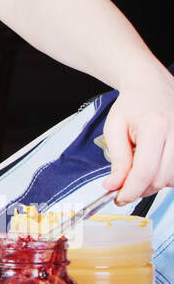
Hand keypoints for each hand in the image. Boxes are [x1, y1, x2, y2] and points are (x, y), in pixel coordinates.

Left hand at [100, 67, 173, 203]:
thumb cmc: (132, 105)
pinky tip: (152, 165)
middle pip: (160, 179)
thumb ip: (118, 159)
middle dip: (139, 188)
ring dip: (152, 183)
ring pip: (171, 180)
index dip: (130, 190)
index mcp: (155, 126)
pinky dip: (163, 176)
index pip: (145, 171)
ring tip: (138, 168)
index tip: (118, 197)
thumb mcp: (114, 128)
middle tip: (123, 185)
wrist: (151, 86)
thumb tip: (115, 185)